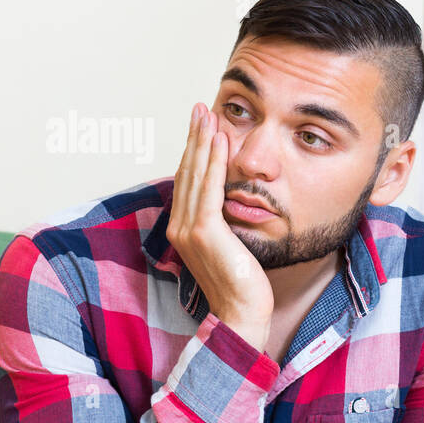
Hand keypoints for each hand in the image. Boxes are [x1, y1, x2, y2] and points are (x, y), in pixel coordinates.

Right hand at [167, 103, 273, 350]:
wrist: (242, 315)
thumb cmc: (243, 284)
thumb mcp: (232, 245)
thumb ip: (226, 222)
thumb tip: (234, 200)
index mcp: (183, 228)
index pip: (188, 180)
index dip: (193, 150)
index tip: (202, 125)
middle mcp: (180, 226)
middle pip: (187, 171)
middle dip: (194, 137)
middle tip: (200, 108)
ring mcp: (189, 229)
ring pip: (195, 175)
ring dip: (202, 141)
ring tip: (209, 114)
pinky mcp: (205, 233)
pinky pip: (209, 189)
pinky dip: (212, 162)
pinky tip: (220, 140)